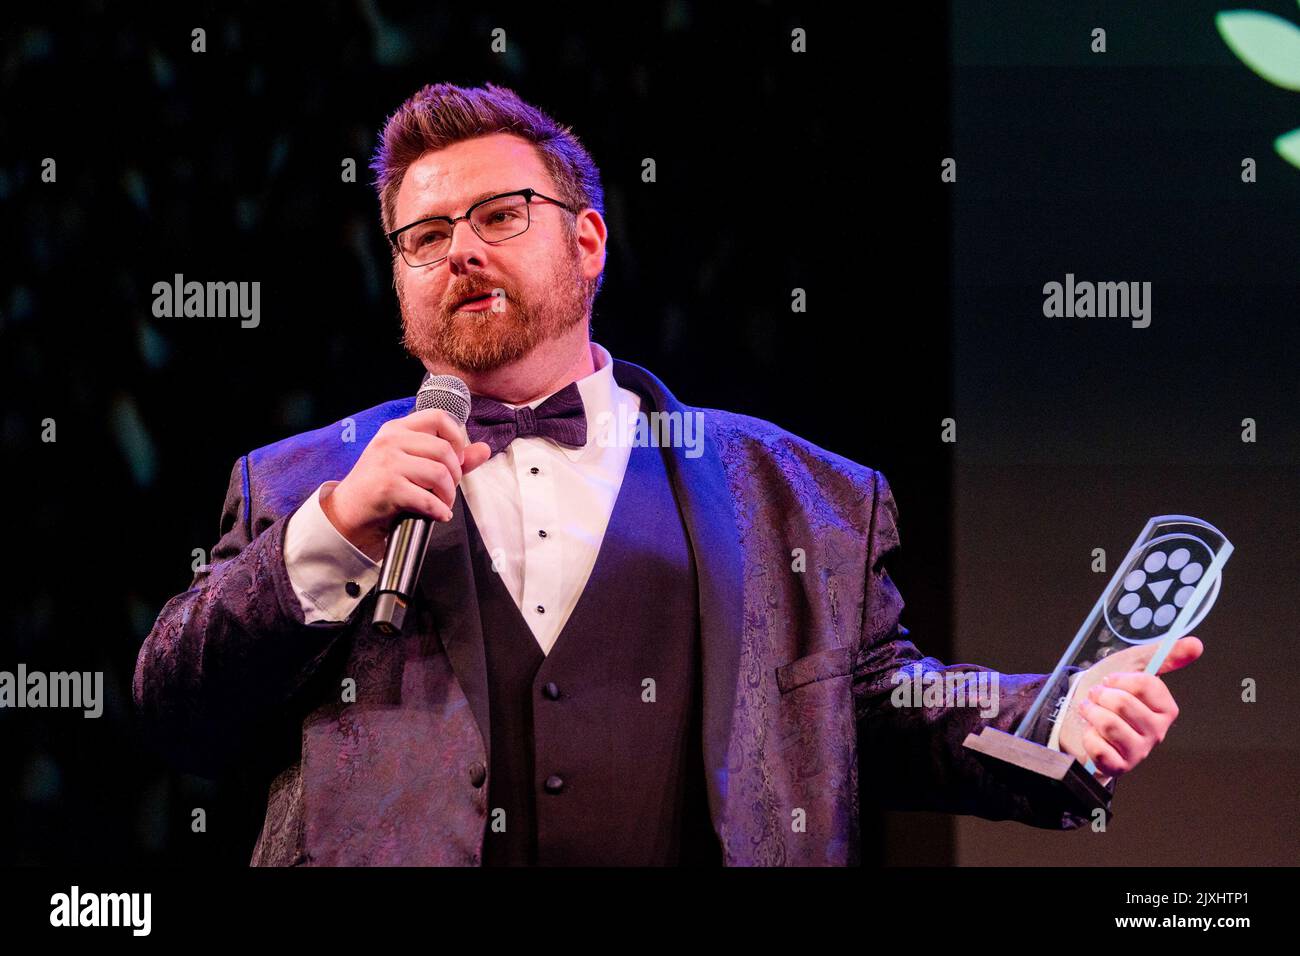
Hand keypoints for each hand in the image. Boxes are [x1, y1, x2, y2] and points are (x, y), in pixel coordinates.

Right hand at [320, 408, 492, 560]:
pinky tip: (438, 514)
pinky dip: (439, 510)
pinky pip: (427, 497)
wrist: (348, 512)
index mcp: (397, 429)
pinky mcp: (387, 487)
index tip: (456, 459)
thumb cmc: (382, 487)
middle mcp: (391, 440)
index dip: (457, 437)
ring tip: (443, 503)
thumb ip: (450, 457)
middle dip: (455, 474)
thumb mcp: (413, 464)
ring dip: (448, 494)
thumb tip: (484, 449)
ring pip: (439, 473)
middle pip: (444, 449)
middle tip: (449, 489)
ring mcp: (387, 462)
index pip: (439, 417)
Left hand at [1056, 636, 1202, 781]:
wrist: (1079, 717)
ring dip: (1090, 712)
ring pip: (1109, 724)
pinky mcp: (1119, 767)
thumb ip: (1164, 655)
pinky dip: (1087, 736)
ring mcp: (1138, 752)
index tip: (1111, 680)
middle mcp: (1156, 732)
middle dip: (1101, 695)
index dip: (1121, 679)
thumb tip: (1196, 644)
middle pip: (1124, 704)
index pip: (1147, 685)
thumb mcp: (1133, 666)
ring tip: (1089, 711)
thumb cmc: (1109, 693)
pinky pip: (1099, 748)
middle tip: (1096, 696)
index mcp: (1165, 709)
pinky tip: (1091, 733)